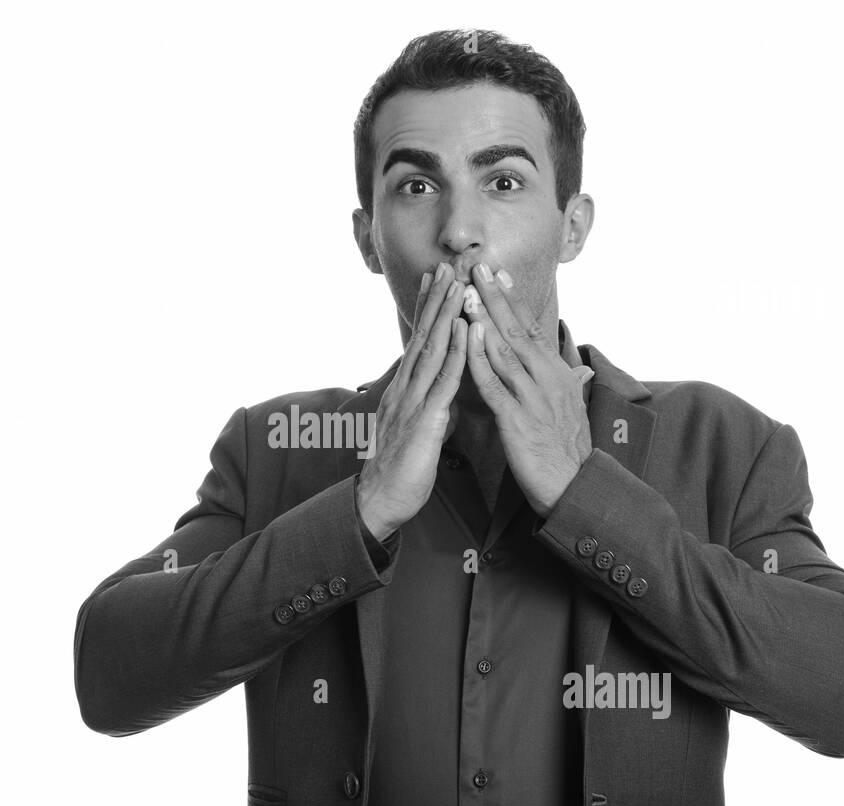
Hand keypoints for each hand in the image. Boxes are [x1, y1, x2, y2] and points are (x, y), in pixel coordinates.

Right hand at [356, 262, 468, 539]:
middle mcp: (406, 389)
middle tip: (447, 266)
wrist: (380, 501)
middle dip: (436, 300)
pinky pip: (442, 381)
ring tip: (456, 284)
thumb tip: (446, 403)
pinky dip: (454, 353)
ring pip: (432, 349)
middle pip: (423, 336)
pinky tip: (463, 330)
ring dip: (445, 314)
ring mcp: (413, 402)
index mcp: (406, 391)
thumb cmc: (401, 471)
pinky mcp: (424, 420)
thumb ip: (433, 413)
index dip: (428, 310)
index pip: (419, 342)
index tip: (438, 281)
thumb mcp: (420, 434)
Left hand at [463, 263, 593, 519]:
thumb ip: (571, 385)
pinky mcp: (516, 419)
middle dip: (494, 297)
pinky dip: (479, 359)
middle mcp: (547, 378)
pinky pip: (493, 384)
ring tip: (465, 292)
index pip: (530, 328)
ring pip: (503, 351)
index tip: (495, 273)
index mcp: (557, 374)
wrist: (574, 486)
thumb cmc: (568, 450)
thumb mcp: (573, 410)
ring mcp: (532, 398)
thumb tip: (580, 369)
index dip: (511, 300)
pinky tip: (467, 339)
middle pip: (516, 330)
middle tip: (475, 267)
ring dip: (482, 319)